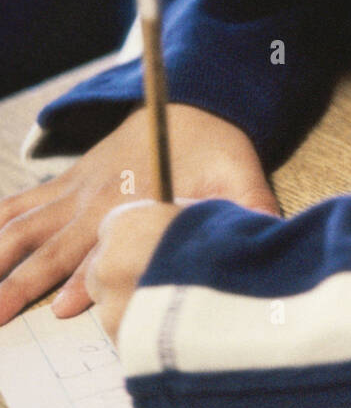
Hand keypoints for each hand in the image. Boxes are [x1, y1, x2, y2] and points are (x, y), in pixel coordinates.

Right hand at [0, 103, 278, 324]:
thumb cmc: (213, 143)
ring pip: (26, 225)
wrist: (188, 97)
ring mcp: (76, 189)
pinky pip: (24, 201)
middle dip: (20, 282)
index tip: (58, 310)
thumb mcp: (240, 171)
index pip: (100, 250)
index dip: (81, 281)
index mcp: (132, 202)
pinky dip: (0, 221)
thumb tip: (268, 233)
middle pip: (50, 247)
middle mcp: (95, 199)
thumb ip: (249, 205)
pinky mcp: (69, 180)